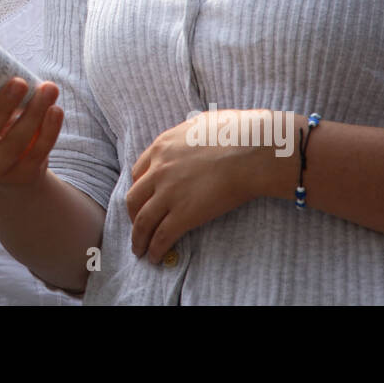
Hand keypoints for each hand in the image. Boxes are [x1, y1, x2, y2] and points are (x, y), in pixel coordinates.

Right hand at [0, 77, 62, 188]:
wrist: (10, 168)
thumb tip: (7, 70)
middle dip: (3, 105)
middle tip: (19, 82)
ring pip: (15, 142)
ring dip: (33, 113)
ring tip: (48, 89)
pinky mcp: (21, 176)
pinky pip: (37, 152)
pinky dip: (49, 130)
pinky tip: (55, 110)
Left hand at [126, 108, 287, 262]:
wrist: (250, 152)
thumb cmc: (235, 134)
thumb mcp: (200, 125)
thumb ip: (187, 135)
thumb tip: (192, 135)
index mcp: (161, 147)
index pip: (138, 172)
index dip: (138, 188)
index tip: (141, 199)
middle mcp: (158, 170)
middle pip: (134, 198)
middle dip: (132, 215)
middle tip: (137, 226)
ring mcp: (168, 194)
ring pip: (142, 221)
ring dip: (138, 238)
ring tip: (139, 250)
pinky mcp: (183, 215)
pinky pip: (161, 236)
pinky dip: (154, 249)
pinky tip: (155, 257)